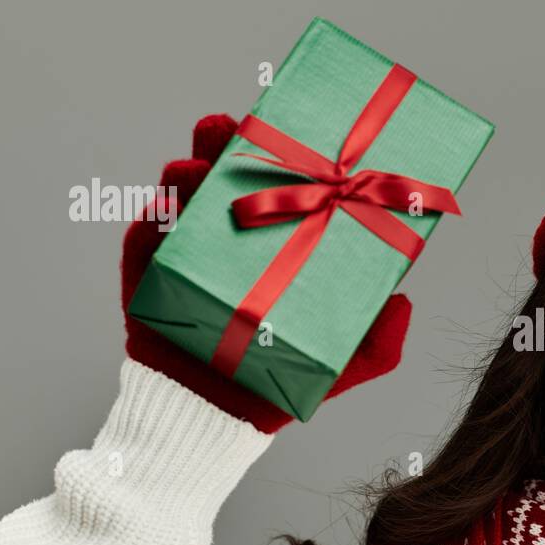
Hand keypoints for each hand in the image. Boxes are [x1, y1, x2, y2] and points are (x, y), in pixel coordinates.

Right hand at [120, 113, 412, 433]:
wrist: (220, 419)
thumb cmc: (286, 378)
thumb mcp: (350, 362)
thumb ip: (382, 339)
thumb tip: (404, 301)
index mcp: (276, 240)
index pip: (277, 183)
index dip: (280, 151)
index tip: (287, 126)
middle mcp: (229, 237)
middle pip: (221, 175)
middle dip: (220, 143)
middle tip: (226, 127)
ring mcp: (185, 255)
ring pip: (177, 199)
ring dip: (181, 174)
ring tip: (190, 169)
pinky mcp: (147, 280)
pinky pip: (140, 245)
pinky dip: (147, 225)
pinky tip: (159, 213)